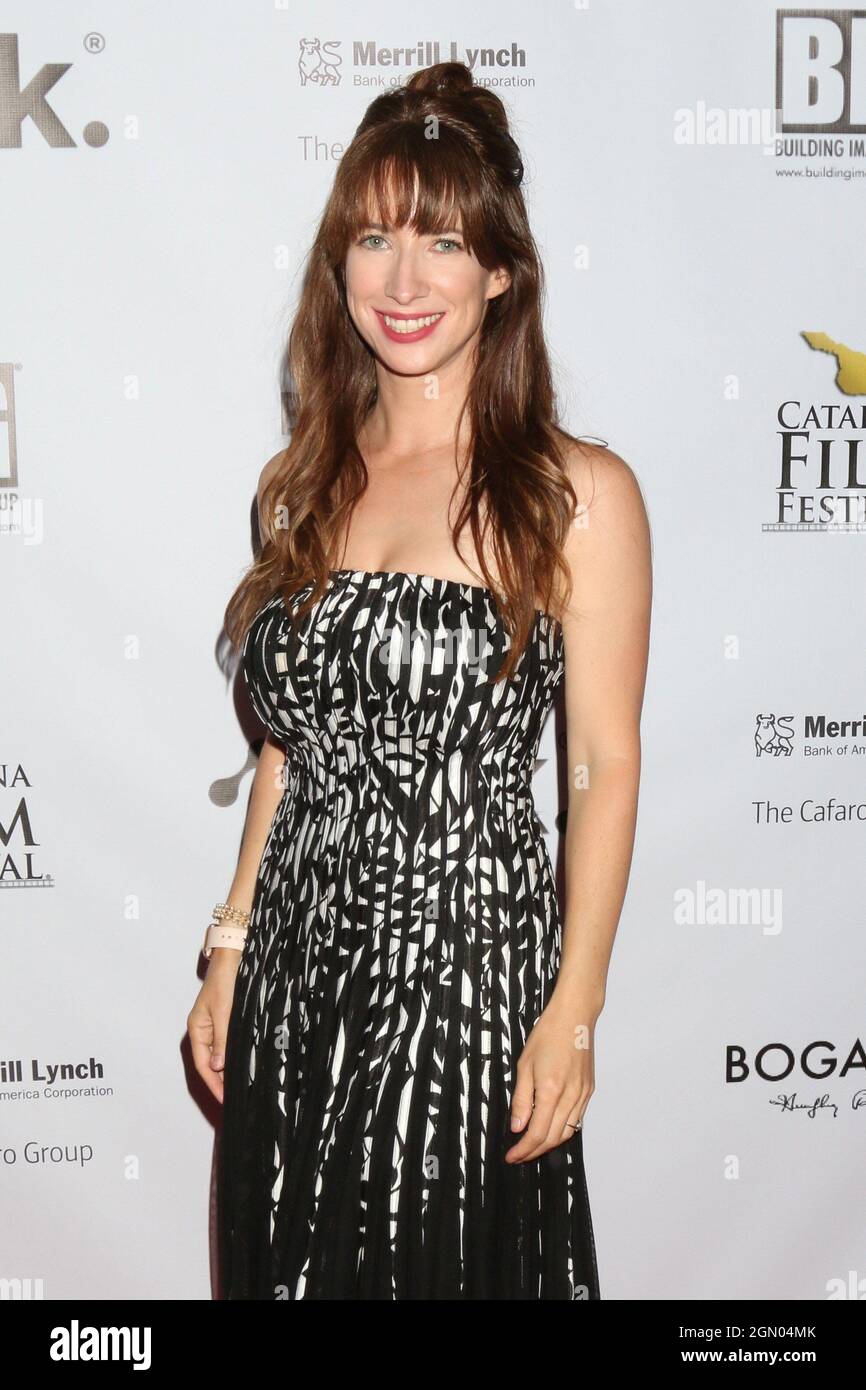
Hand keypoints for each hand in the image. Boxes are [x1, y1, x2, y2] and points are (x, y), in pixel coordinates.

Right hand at [187, 952, 241, 1103]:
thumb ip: (222, 1040)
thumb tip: (217, 1066)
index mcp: (197, 1029)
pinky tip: (244, 1065)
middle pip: (211, 1064)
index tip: (225, 1100)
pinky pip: (229, 1045)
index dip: (214, 1084)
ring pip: (221, 1056)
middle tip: (235, 1100)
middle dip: (221, 1082)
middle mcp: (204, 1030)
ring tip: (242, 1088)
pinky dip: (235, 1057)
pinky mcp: (227, 1021)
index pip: (203, 1065)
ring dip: (230, 1071)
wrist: (233, 958)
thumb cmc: (225, 981)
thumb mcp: (225, 1012)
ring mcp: (215, 1026)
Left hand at [504, 995, 596, 1162]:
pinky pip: (576, 1119)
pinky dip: (563, 1130)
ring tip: (532, 1145)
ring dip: (549, 1144)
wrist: (574, 1017)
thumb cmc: (548, 1034)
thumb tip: (517, 1127)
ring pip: (567, 1132)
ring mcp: (583, 1094)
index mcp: (551, 1090)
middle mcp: (571, 1096)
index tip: (512, 1156)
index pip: (537, 1133)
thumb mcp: (524, 1065)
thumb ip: (521, 1099)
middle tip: (518, 1154)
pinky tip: (550, 1128)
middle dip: (534, 1151)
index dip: (524, 1149)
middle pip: (553, 1138)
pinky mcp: (589, 1090)